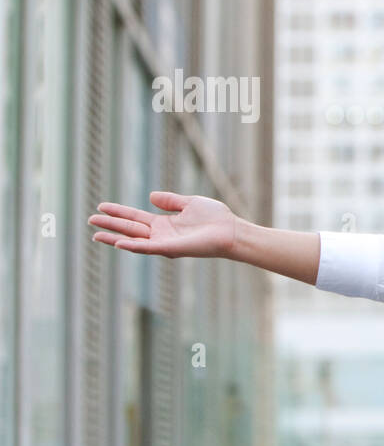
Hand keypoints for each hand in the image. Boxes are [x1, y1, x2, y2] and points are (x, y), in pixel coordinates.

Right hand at [88, 191, 238, 258]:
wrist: (231, 231)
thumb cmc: (215, 218)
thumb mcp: (189, 203)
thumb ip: (170, 201)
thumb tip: (150, 196)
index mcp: (164, 223)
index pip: (135, 217)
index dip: (119, 212)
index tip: (101, 207)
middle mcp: (161, 235)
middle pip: (129, 229)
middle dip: (110, 225)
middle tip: (90, 220)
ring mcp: (164, 243)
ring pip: (134, 240)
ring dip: (114, 237)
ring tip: (96, 234)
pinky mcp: (171, 249)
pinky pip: (148, 248)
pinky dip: (133, 246)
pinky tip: (118, 242)